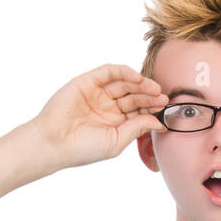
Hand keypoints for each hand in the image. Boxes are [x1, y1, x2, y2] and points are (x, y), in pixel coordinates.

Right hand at [30, 63, 168, 169]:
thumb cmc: (83, 148)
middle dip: (149, 95)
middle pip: (134, 96)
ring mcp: (98, 93)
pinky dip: (125, 72)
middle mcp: (107, 106)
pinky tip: (137, 78)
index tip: (165, 109)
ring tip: (154, 88)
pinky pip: (110, 72)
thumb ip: (137, 128)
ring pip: (124, 83)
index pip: (138, 111)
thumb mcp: (116, 141)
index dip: (152, 108)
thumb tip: (159, 122)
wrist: (55, 142)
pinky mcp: (88, 81)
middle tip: (163, 97)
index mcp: (115, 123)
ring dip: (141, 83)